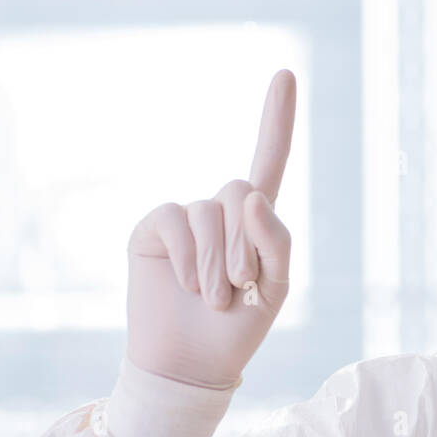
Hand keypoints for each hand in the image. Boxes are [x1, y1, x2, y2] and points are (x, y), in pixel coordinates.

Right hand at [125, 70, 296, 387]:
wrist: (190, 363)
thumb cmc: (238, 328)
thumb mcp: (276, 288)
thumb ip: (276, 241)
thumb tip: (252, 196)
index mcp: (255, 222)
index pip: (270, 162)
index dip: (276, 120)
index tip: (286, 74)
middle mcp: (219, 212)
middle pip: (239, 191)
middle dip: (245, 247)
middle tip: (238, 289)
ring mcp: (183, 220)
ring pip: (209, 212)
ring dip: (217, 263)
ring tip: (214, 298)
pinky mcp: (151, 231)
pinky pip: (174, 221)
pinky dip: (188, 258)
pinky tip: (185, 286)